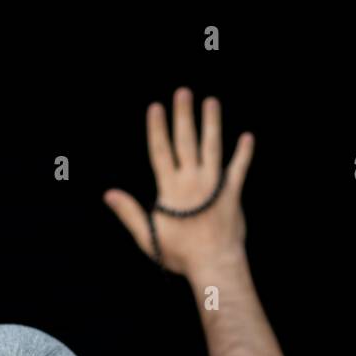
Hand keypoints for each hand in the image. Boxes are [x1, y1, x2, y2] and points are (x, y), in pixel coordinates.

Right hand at [103, 88, 253, 275]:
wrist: (213, 264)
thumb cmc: (179, 254)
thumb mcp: (147, 236)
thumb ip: (129, 212)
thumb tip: (108, 194)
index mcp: (170, 188)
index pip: (160, 151)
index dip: (157, 129)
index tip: (156, 106)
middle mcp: (192, 180)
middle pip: (186, 141)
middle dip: (183, 115)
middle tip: (183, 92)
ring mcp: (214, 185)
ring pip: (212, 147)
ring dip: (212, 123)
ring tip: (211, 101)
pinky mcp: (233, 194)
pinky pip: (239, 169)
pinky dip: (244, 153)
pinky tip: (247, 137)